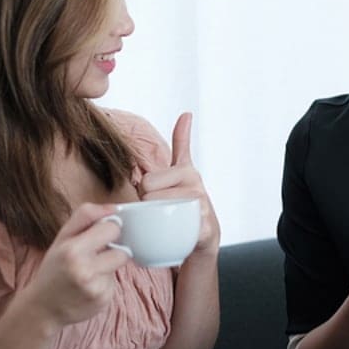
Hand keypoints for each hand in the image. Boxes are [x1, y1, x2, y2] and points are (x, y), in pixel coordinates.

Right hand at [24, 203, 129, 327]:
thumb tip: (114, 207)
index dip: (109, 229)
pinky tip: (88, 287)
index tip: (100, 235)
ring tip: (89, 272)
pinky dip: (105, 283)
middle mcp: (85, 270)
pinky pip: (115, 283)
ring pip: (119, 266)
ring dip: (109, 267)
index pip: (112, 227)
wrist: (42, 308)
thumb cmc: (54, 269)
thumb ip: (86, 217)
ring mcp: (95, 288)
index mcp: (72, 250)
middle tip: (94, 256)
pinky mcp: (103, 300)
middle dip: (112, 250)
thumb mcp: (61, 238)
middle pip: (123, 251)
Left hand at [138, 112, 220, 253]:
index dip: (144, 192)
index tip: (156, 195)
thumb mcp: (183, 170)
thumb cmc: (186, 200)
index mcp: (187, 171)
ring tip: (168, 222)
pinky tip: (179, 231)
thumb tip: (187, 113)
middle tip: (161, 212)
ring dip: (156, 221)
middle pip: (149, 196)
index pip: (146, 181)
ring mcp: (200, 207)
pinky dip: (171, 231)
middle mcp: (196, 186)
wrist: (205, 235)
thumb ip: (182, 142)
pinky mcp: (202, 227)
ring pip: (159, 212)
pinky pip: (176, 226)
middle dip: (148, 207)